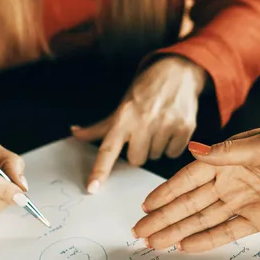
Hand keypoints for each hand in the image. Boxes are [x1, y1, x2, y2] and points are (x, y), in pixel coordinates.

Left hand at [72, 56, 206, 193]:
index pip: (108, 148)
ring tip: (158, 126)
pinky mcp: (185, 127)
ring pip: (155, 157)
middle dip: (138, 150)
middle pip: (136, 160)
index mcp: (124, 116)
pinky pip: (173, 154)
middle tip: (142, 133)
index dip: (100, 170)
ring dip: (155, 146)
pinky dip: (171, 145)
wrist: (177, 71)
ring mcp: (166, 124)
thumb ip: (100, 126)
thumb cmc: (145, 90)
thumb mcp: (121, 105)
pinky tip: (170, 128)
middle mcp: (144, 121)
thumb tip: (74, 132)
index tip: (93, 188)